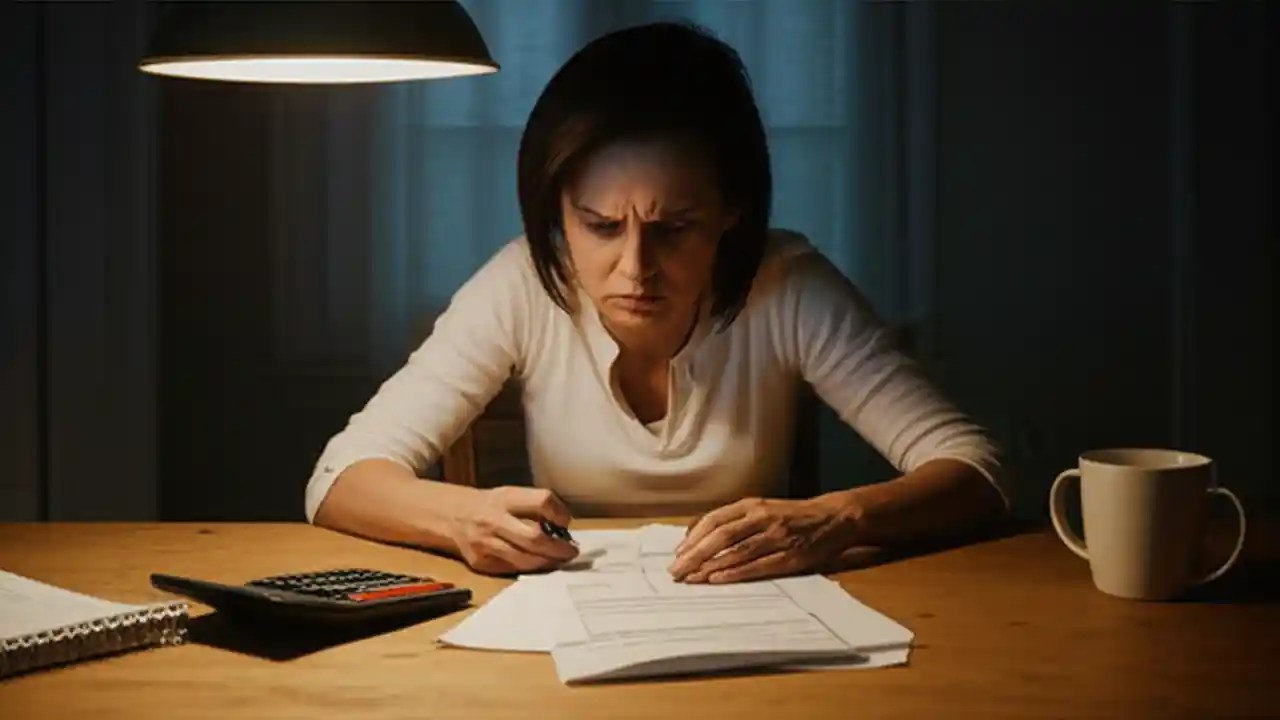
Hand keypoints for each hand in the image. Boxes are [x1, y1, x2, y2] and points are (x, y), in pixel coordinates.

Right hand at [452, 486, 578, 574]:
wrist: (453, 516)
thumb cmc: (491, 505)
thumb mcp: (511, 495)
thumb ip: (535, 506)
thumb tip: (564, 526)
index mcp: (506, 498)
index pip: (541, 501)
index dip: (559, 513)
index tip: (566, 523)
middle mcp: (494, 520)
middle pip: (534, 538)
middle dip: (558, 548)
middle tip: (571, 552)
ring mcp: (485, 544)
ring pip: (525, 559)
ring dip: (547, 562)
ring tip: (559, 560)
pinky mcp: (480, 563)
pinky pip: (512, 569)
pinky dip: (530, 568)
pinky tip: (539, 564)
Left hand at [668, 496, 860, 583]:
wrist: (833, 517)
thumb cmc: (792, 515)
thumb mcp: (762, 509)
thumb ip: (734, 520)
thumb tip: (697, 535)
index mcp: (752, 505)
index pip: (715, 519)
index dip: (694, 537)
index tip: (678, 553)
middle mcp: (762, 518)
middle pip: (721, 536)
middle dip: (695, 555)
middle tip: (676, 571)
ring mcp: (776, 537)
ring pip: (736, 551)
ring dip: (711, 566)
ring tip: (691, 578)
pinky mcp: (790, 556)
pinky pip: (758, 566)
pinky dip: (736, 573)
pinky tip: (718, 580)